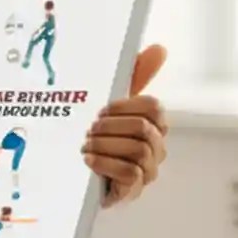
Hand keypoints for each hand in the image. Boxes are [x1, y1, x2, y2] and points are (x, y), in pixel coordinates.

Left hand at [81, 44, 168, 207]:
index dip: (125, 105)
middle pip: (144, 128)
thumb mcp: (111, 104)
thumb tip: (160, 48)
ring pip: (138, 150)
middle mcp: (156, 147)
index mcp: (153, 124)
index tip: (101, 108)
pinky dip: (106, 163)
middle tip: (89, 128)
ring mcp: (148, 170)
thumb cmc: (100, 134)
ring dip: (105, 145)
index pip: (154, 107)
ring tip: (85, 145)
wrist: (78, 173)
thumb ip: (135, 76)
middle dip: (110, 126)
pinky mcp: (134, 190)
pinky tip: (88, 160)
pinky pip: (131, 173)